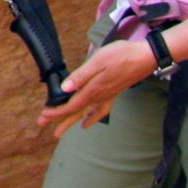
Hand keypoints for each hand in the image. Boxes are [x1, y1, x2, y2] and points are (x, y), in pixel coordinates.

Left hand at [36, 41, 155, 137]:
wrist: (144, 57)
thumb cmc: (120, 55)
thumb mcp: (98, 61)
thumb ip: (81, 76)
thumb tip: (65, 89)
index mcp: (93, 89)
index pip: (71, 106)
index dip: (56, 112)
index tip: (43, 116)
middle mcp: (99, 96)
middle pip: (75, 112)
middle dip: (58, 119)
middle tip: (42, 124)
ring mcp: (107, 96)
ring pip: (85, 113)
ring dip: (71, 121)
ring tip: (60, 131)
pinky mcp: (113, 93)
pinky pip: (100, 110)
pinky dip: (92, 118)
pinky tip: (86, 124)